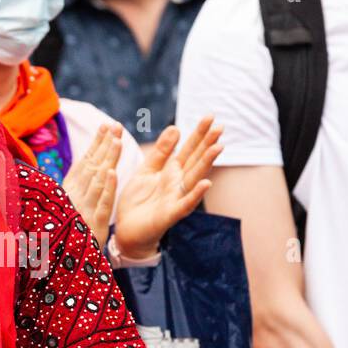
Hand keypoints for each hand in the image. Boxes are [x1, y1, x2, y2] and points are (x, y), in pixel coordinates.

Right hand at [62, 122, 121, 245]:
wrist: (56, 266)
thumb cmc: (60, 236)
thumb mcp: (63, 210)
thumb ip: (70, 191)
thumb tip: (82, 173)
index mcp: (68, 192)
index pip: (84, 163)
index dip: (96, 144)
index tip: (106, 127)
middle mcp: (74, 197)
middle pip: (92, 167)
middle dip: (104, 145)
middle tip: (116, 125)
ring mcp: (83, 210)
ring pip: (97, 181)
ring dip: (107, 160)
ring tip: (117, 141)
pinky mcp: (92, 226)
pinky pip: (101, 204)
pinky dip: (106, 188)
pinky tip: (112, 173)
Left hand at [113, 117, 222, 259]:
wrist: (127, 230)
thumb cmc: (138, 202)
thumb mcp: (147, 171)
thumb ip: (161, 152)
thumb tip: (176, 128)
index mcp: (172, 172)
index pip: (189, 149)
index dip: (199, 134)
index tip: (210, 117)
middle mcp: (179, 183)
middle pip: (195, 160)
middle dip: (207, 144)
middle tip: (220, 127)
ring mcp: (176, 198)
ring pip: (194, 178)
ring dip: (206, 163)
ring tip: (218, 147)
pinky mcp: (170, 214)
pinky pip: (185, 204)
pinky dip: (196, 194)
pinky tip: (207, 183)